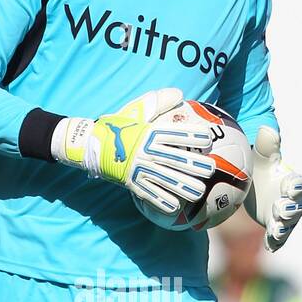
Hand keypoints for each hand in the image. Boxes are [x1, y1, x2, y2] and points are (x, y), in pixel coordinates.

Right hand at [52, 87, 213, 214]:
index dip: (192, 136)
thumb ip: (158, 101)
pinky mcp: (131, 182)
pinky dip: (161, 201)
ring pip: (165, 179)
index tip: (208, 140)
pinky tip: (175, 208)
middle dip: (194, 164)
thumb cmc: (118, 125)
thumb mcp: (136, 109)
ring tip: (200, 193)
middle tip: (211, 169)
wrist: (90, 143)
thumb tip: (179, 93)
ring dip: (183, 186)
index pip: (174, 134)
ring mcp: (138, 168)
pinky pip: (148, 193)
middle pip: (174, 158)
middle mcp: (146, 150)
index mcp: (149, 132)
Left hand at [245, 126, 301, 251]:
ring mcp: (284, 216)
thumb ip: (267, 145)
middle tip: (281, 208)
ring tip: (276, 229)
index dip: (295, 185)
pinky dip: (275, 242)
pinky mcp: (275, 228)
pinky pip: (277, 237)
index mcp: (291, 182)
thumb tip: (268, 129)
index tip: (290, 184)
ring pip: (287, 224)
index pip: (297, 184)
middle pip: (296, 207)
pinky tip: (269, 247)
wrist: (253, 184)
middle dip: (290, 208)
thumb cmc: (261, 167)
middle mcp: (292, 201)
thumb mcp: (262, 156)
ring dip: (283, 227)